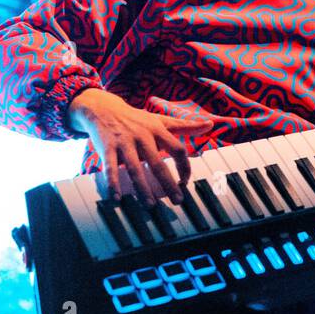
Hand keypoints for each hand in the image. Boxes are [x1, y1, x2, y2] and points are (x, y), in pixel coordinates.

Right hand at [67, 88, 212, 204]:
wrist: (104, 108)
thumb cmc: (137, 119)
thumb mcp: (161, 120)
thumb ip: (185, 125)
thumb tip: (210, 125)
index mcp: (158, 130)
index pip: (178, 149)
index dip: (184, 166)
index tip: (186, 181)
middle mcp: (143, 136)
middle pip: (158, 163)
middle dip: (168, 183)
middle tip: (177, 200)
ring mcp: (124, 143)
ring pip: (135, 168)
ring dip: (143, 188)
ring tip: (150, 205)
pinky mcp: (107, 148)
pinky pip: (110, 168)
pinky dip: (113, 183)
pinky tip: (116, 198)